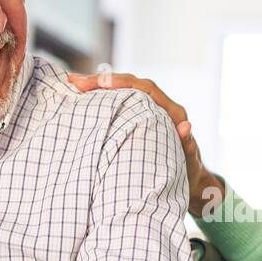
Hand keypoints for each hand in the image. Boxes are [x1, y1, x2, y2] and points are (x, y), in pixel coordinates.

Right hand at [65, 71, 225, 218]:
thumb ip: (188, 145)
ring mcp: (147, 112)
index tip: (103, 83)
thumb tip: (186, 126)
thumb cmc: (190, 172)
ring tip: (72, 84)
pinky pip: (118, 105)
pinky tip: (80, 100)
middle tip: (75, 82)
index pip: (147, 89)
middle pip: (130, 85)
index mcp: (172, 112)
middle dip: (102, 81)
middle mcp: (159, 106)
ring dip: (97, 88)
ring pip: (121, 93)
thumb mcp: (190, 161)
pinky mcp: (137, 119)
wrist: (190, 179)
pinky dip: (101, 101)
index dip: (125, 83)